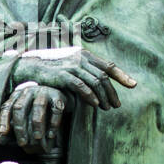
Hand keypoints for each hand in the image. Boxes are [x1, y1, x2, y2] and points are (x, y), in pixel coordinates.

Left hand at [0, 84, 67, 152]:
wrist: (56, 99)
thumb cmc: (33, 111)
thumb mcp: (20, 118)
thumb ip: (10, 128)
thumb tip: (0, 140)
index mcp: (15, 96)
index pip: (6, 107)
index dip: (3, 120)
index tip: (2, 134)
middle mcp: (28, 91)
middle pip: (20, 107)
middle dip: (20, 126)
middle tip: (22, 143)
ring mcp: (43, 91)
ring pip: (38, 106)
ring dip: (37, 124)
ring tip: (37, 138)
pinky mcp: (58, 95)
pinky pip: (56, 109)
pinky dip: (53, 123)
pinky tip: (51, 135)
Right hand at [10, 45, 137, 108]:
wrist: (31, 67)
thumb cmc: (51, 69)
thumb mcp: (70, 66)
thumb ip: (84, 70)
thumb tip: (99, 82)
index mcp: (85, 55)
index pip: (109, 66)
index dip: (122, 75)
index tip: (133, 85)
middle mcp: (81, 59)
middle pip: (104, 76)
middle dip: (112, 92)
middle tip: (116, 105)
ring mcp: (72, 66)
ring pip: (95, 82)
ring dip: (103, 96)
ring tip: (106, 108)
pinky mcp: (64, 75)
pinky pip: (81, 86)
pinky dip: (90, 96)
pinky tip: (94, 104)